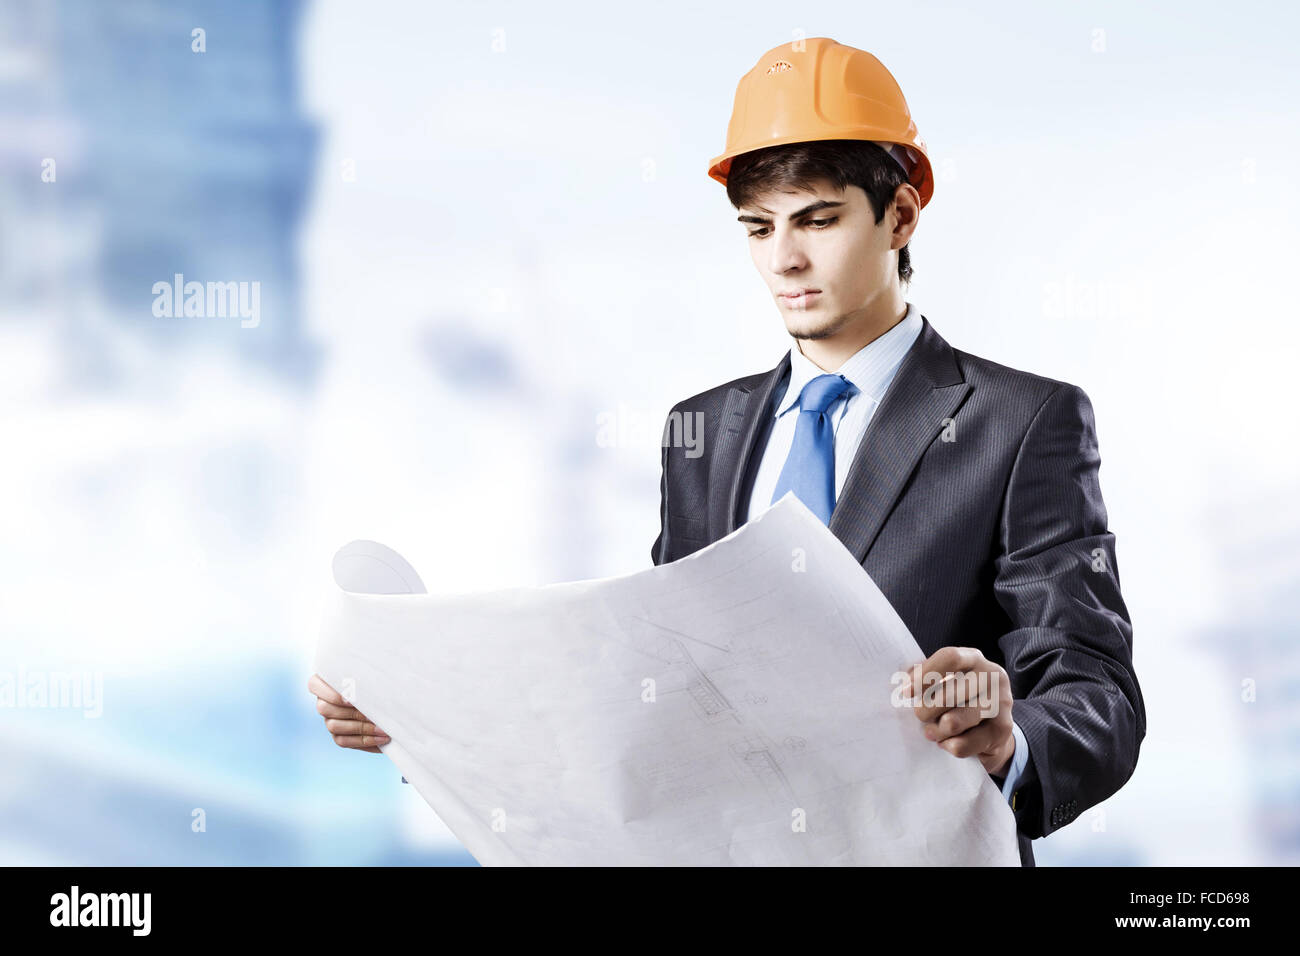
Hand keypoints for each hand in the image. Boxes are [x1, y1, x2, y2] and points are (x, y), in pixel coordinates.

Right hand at [307, 673, 389, 752]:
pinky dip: (363, 741)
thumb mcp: (372, 676)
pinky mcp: (338, 735)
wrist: (388, 703)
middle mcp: (323, 702)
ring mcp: (329, 720)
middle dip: (351, 712)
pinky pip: (343, 741)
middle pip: (323, 708)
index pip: (314, 685)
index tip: (351, 699)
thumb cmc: (379, 683)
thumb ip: (366, 677)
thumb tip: (374, 685)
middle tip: (372, 713)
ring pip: (333, 726)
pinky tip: (380, 738)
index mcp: (326, 682)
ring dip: (360, 728)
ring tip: (382, 728)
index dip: (331, 693)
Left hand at [898, 647, 1014, 776]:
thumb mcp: (945, 680)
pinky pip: (961, 744)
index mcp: (974, 658)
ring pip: (952, 723)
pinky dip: (948, 745)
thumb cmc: (961, 698)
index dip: (924, 675)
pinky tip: (949, 741)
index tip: (906, 692)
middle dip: (924, 712)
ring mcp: (1000, 704)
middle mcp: (992, 677)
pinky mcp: (1001, 731)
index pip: (950, 658)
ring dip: (935, 731)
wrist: (994, 728)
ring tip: (932, 731)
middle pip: (946, 696)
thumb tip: (902, 679)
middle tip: (920, 717)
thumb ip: (924, 674)